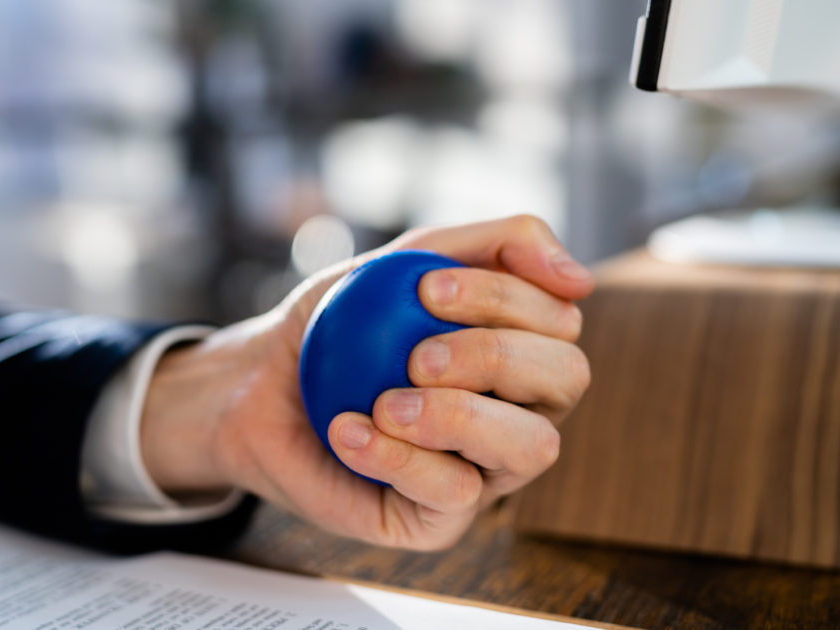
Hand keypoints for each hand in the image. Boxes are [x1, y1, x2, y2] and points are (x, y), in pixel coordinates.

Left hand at [139, 215, 593, 549]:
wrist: (259, 386)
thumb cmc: (338, 326)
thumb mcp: (402, 262)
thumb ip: (491, 246)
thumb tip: (580, 277)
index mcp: (520, 349)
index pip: (561, 317)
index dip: (504, 296)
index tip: (425, 286)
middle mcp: (518, 411)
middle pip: (566, 378)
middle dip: (493, 353)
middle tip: (415, 353)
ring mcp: (484, 469)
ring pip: (534, 447)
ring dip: (461, 414)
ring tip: (389, 402)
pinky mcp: (439, 519)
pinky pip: (453, 493)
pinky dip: (396, 455)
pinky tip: (349, 430)